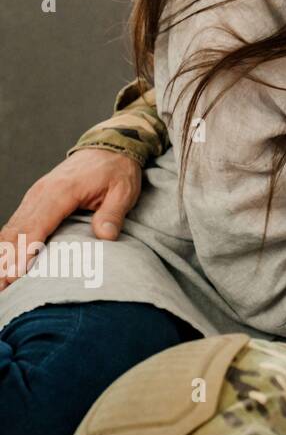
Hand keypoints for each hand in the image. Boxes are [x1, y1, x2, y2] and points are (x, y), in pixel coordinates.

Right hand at [1, 148, 141, 289]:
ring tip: (1, 283)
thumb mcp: (124, 190)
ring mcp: (35, 196)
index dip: (25, 253)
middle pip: (17, 231)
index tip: (15, 276)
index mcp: (60, 192)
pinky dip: (8, 243)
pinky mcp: (35, 200)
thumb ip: (113, 213)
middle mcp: (40, 193)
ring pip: (11, 229)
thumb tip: (106, 236)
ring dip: (3, 255)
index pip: (37, 226)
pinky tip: (4, 262)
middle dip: (6, 261)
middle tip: (3, 288)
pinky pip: (16, 223)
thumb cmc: (117, 170)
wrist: (109, 146)